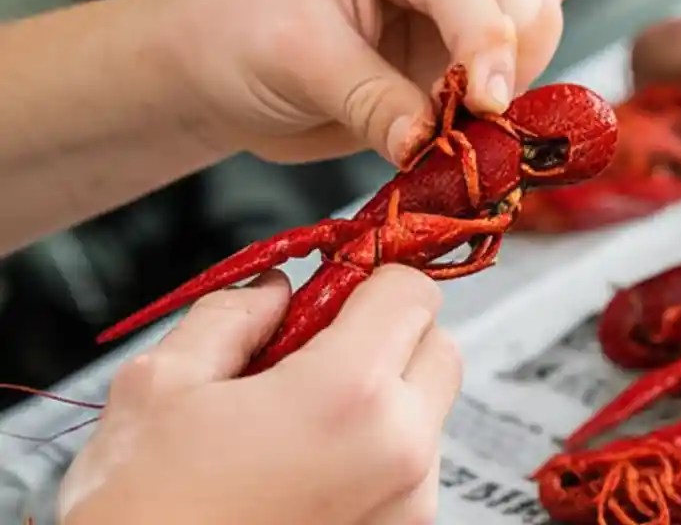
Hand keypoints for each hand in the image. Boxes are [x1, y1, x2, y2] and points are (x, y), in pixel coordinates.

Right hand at [59, 266, 460, 524]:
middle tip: (315, 348)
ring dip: (385, 395)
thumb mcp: (160, 386)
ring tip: (298, 420)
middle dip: (388, 333)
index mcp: (350, 396)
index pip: (413, 292)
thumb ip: (231, 317)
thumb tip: (273, 294)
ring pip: (429, 410)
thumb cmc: (142, 515)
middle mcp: (399, 452)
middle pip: (439, 347)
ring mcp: (408, 505)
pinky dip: (377, 450)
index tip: (334, 288)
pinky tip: (306, 466)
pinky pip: (412, 466)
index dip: (371, 278)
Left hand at [175, 0, 621, 166]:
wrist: (222, 67)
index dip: (487, 38)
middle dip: (518, 39)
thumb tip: (434, 144)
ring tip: (491, 102)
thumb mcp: (296, 67)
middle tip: (486, 108)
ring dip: (535, 46)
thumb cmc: (240, 41)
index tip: (489, 102)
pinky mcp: (468, 20)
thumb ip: (374, 103)